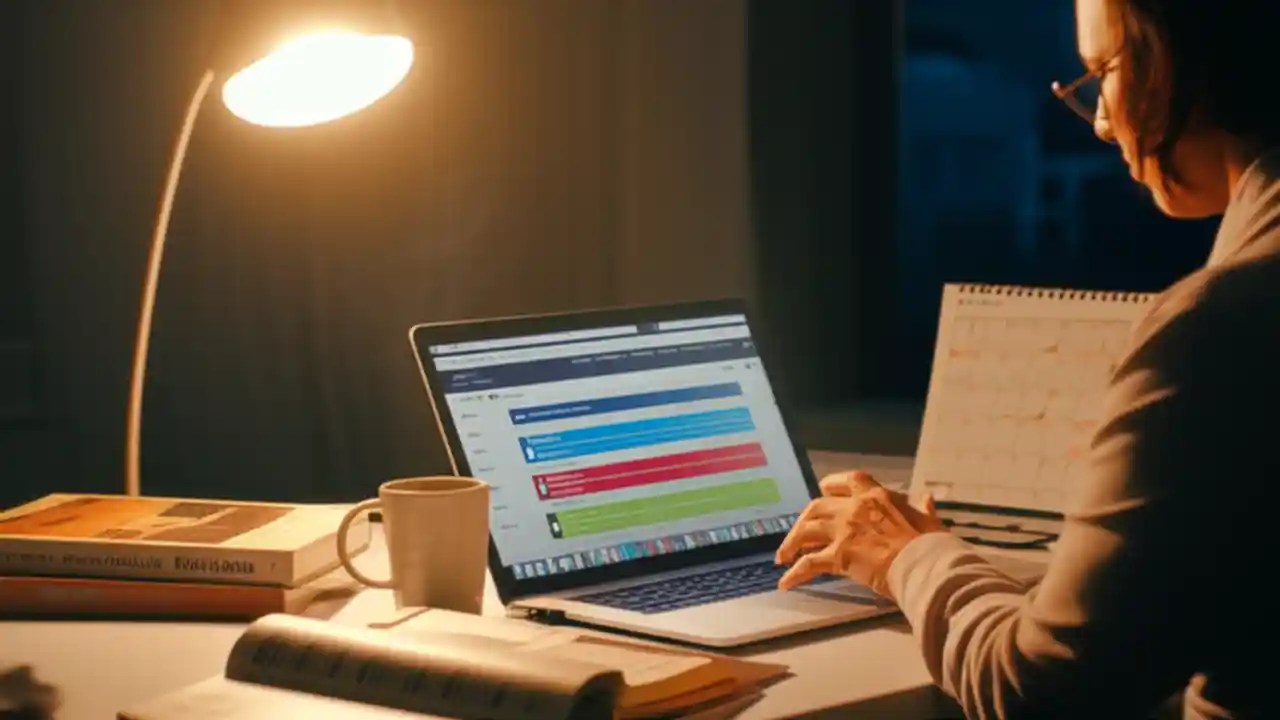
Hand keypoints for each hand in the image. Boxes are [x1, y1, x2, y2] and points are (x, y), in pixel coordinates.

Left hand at [774, 471, 943, 598]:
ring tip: (783, 558)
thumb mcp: (930, 520)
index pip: (847, 480)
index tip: (822, 490)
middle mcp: (854, 508)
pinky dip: (794, 574)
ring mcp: (844, 531)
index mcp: (877, 496)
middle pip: (816, 507)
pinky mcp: (839, 555)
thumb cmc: (932, 544)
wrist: (926, 564)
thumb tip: (928, 499)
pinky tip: (786, 584)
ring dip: (791, 543)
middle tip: (797, 535)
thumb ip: (923, 509)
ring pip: (805, 531)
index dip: (830, 485)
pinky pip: (808, 564)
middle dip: (803, 520)